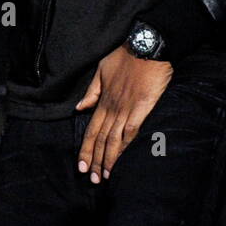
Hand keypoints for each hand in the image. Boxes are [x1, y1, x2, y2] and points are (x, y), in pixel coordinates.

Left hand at [75, 45, 172, 182]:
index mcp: (103, 100)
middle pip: (100, 139)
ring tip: (105, 176)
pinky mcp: (141, 109)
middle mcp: (112, 108)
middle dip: (95, 161)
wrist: (146, 46)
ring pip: (113, 139)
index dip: (86, 150)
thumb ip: (91, 91)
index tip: (81, 166)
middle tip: (92, 179)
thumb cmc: (125, 56)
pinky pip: (130, 132)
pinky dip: (124, 148)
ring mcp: (126, 109)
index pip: (91, 130)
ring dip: (108, 159)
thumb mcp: (102, 71)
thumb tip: (79, 108)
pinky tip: (123, 160)